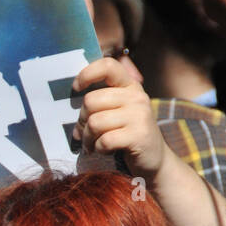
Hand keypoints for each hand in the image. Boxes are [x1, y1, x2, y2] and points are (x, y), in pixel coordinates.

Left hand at [71, 56, 163, 178]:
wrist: (155, 159)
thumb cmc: (127, 134)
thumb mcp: (117, 111)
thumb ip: (100, 102)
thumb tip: (70, 102)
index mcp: (129, 85)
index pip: (107, 66)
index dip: (86, 74)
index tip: (76, 88)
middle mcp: (136, 96)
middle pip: (91, 100)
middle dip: (81, 120)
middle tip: (84, 133)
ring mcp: (140, 115)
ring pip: (94, 122)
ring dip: (88, 138)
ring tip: (92, 144)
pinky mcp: (139, 135)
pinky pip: (104, 140)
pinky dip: (98, 149)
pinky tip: (104, 150)